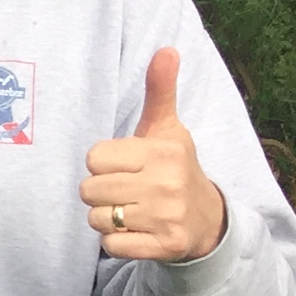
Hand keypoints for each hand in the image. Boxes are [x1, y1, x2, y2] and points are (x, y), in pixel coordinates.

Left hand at [82, 47, 226, 261]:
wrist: (206, 219)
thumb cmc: (175, 168)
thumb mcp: (168, 129)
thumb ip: (160, 91)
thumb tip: (166, 49)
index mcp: (163, 152)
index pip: (94, 158)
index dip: (102, 164)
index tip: (126, 166)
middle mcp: (166, 184)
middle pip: (89, 190)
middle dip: (101, 192)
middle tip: (126, 191)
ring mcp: (166, 217)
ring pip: (97, 219)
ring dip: (106, 218)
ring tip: (131, 210)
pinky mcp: (164, 246)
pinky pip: (111, 246)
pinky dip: (116, 242)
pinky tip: (137, 232)